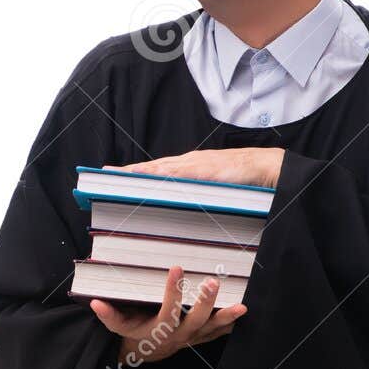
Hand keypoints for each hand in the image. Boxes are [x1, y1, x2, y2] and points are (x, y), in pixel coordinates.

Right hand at [89, 266, 246, 367]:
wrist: (147, 353)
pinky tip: (242, 313)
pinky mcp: (202, 338)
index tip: (176, 268)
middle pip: (195, 320)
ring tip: (242, 306)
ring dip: (227, 317)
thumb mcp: (119, 326)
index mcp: (159, 329)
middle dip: (205, 303)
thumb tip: (94, 303)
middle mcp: (179, 335)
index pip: (167, 310)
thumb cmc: (133, 333)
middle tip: (212, 282)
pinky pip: (218, 333)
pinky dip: (230, 325)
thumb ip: (109, 316)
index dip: (172, 291)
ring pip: (212, 328)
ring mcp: (193, 338)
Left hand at [107, 147, 284, 188]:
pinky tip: (145, 177)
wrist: (265, 168)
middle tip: (102, 174)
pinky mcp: (203, 170)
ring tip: (115, 176)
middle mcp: (188, 163)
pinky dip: (159, 174)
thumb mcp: (212, 186)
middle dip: (126, 171)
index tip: (113, 176)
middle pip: (151, 166)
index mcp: (188, 168)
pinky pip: (176, 173)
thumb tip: (178, 205)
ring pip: (159, 168)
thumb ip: (196, 191)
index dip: (135, 173)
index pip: (155, 170)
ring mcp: (194, 165)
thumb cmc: (242, 179)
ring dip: (137, 172)